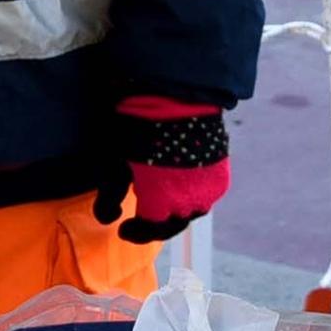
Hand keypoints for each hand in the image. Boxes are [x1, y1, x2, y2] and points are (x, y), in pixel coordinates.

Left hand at [96, 96, 228, 242]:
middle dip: (157, 225)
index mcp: (161, 205)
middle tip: (145, 220)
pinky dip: (194, 194)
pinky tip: (183, 183)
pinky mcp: (221, 170)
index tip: (124, 229)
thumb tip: (109, 219)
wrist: (174, 96)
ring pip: (193, 210)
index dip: (136, 234)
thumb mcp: (113, 164)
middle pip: (173, 225)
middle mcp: (189, 203)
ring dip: (178, 210)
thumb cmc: (137, 130)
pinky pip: (207, 192)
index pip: (149, 232)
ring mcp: (209, 187)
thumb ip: (109, 197)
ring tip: (165, 200)